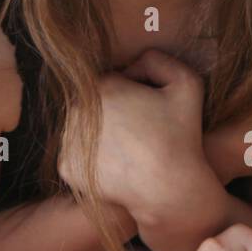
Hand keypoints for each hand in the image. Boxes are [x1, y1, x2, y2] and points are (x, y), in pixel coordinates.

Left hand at [58, 49, 226, 250]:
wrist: (168, 190)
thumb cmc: (180, 137)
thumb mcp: (186, 83)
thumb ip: (157, 59)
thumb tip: (131, 66)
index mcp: (100, 85)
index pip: (112, 82)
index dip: (132, 94)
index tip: (148, 111)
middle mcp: (75, 109)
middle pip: (94, 104)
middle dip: (113, 113)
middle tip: (139, 133)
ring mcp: (67, 139)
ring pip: (83, 129)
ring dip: (100, 135)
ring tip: (127, 150)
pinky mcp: (65, 167)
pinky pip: (77, 155)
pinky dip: (92, 159)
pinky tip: (116, 166)